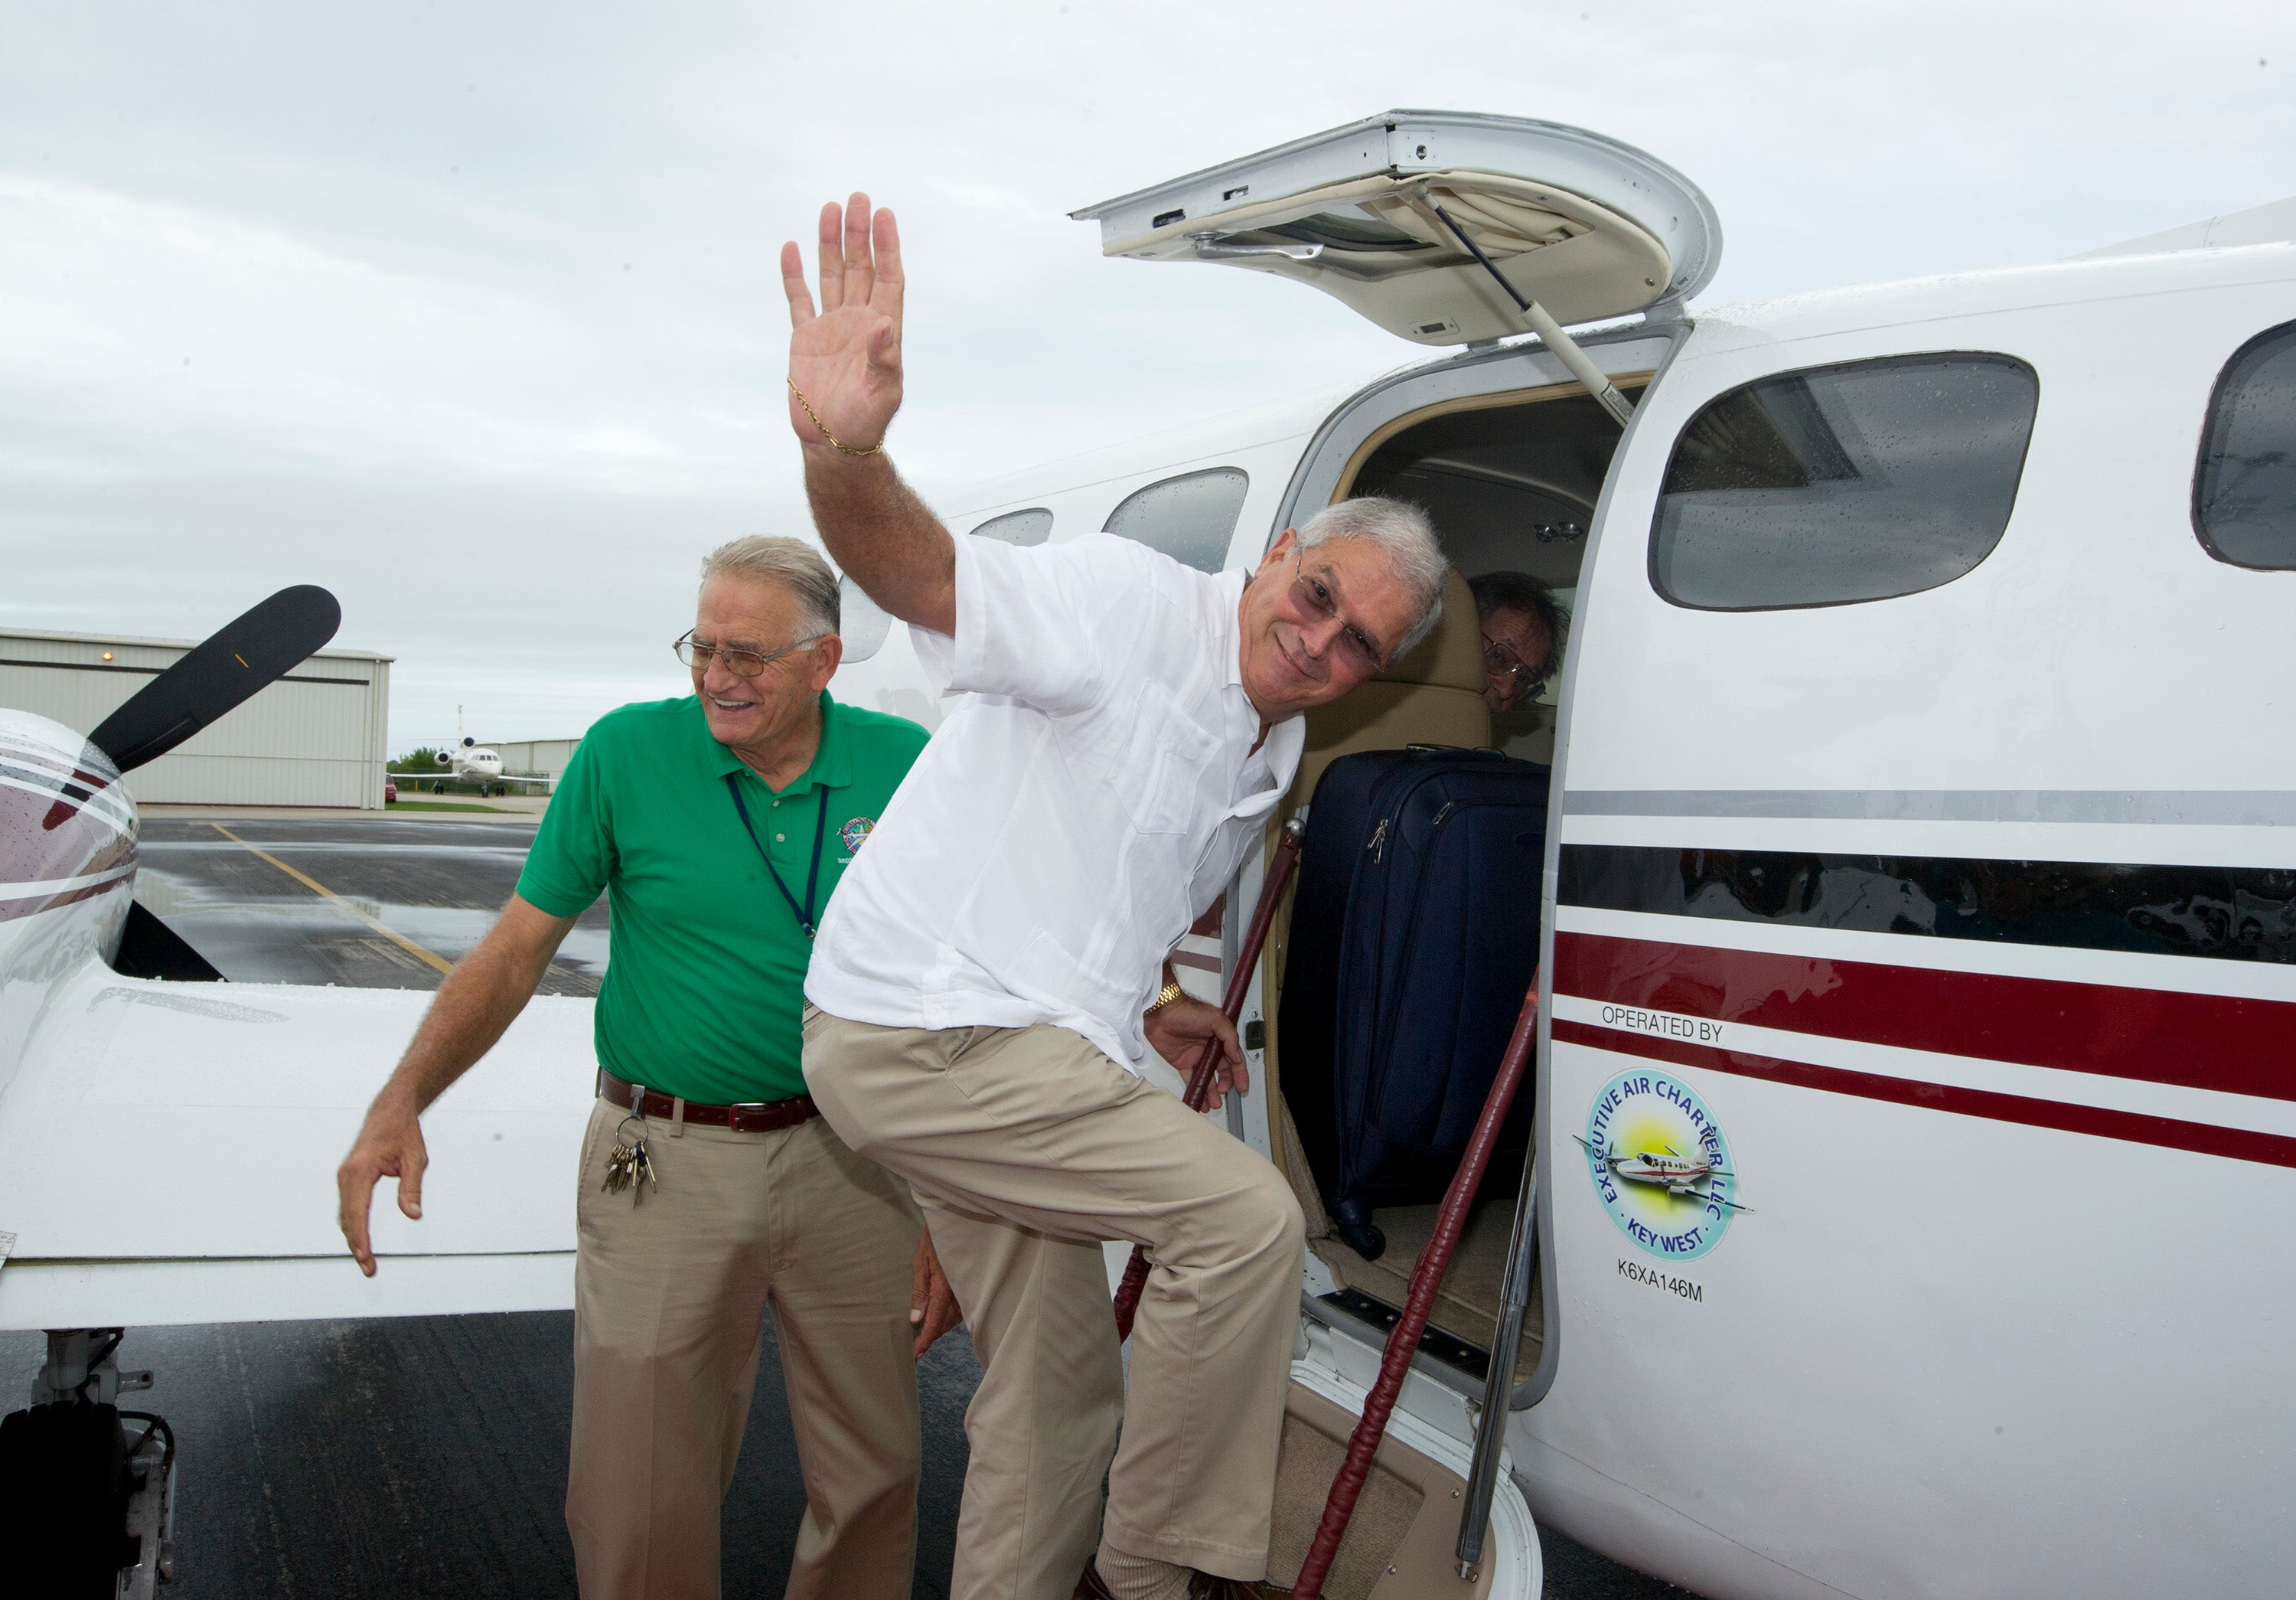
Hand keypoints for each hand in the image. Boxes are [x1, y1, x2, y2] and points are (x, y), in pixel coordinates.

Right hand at [336, 1096, 427, 1276]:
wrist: (391, 1109)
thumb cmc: (403, 1131)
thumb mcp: (415, 1159)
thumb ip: (411, 1188)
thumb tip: (413, 1215)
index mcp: (360, 1170)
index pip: (358, 1213)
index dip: (361, 1239)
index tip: (366, 1259)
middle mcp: (346, 1175)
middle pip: (348, 1219)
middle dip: (357, 1246)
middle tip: (369, 1269)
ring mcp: (344, 1176)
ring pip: (345, 1215)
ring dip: (353, 1238)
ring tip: (366, 1260)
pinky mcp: (348, 1178)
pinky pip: (347, 1207)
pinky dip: (352, 1225)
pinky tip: (360, 1239)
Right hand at [781, 194, 903, 457]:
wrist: (833, 442)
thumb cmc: (865, 422)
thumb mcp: (882, 391)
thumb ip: (884, 357)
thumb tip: (884, 323)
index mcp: (882, 330)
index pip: (888, 279)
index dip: (887, 247)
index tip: (886, 215)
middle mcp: (858, 321)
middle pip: (860, 268)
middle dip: (860, 234)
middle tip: (859, 198)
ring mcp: (831, 327)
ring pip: (832, 275)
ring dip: (832, 243)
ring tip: (831, 208)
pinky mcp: (805, 337)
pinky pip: (799, 299)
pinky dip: (795, 275)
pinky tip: (792, 247)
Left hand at [909, 1226, 961, 1356]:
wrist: (956, 1221)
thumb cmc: (935, 1239)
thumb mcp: (920, 1262)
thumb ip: (919, 1292)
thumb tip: (915, 1319)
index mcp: (944, 1286)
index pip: (935, 1321)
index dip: (926, 1339)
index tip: (916, 1353)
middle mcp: (959, 1291)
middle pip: (946, 1323)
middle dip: (932, 1335)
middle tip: (917, 1345)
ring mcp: (967, 1288)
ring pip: (956, 1318)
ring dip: (942, 1327)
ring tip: (928, 1332)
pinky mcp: (971, 1285)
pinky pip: (963, 1308)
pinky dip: (951, 1316)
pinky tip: (943, 1316)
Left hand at [1143, 993, 1247, 1111]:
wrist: (1160, 1012)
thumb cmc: (1186, 1009)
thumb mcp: (1215, 1019)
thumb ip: (1229, 1037)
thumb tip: (1235, 1056)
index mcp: (1220, 1038)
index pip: (1234, 1059)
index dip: (1239, 1073)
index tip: (1242, 1086)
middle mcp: (1209, 1048)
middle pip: (1222, 1071)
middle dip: (1225, 1084)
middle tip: (1223, 1093)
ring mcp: (1196, 1056)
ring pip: (1207, 1078)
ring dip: (1212, 1092)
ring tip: (1214, 1103)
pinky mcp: (1182, 1062)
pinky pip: (1191, 1079)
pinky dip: (1196, 1090)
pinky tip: (1200, 1099)